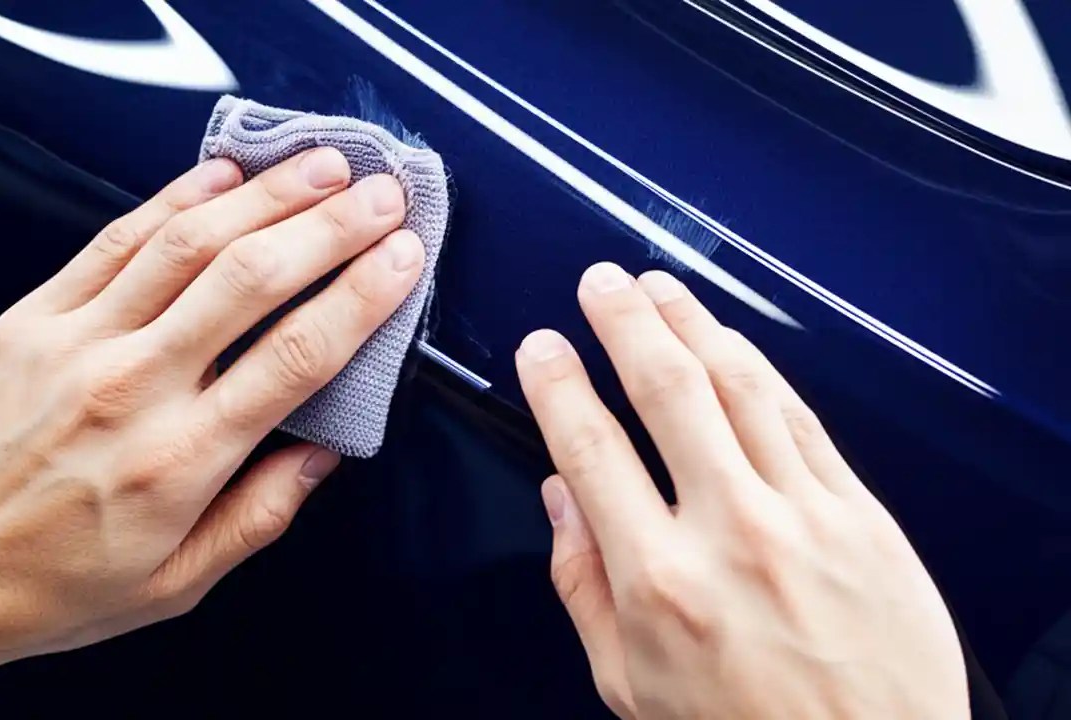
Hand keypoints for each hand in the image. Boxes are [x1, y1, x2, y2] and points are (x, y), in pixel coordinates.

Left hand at [0, 148, 424, 717]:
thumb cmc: (51, 584)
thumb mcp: (176, 583)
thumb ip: (260, 515)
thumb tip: (322, 454)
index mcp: (179, 458)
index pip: (294, 356)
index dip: (360, 296)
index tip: (402, 259)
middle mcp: (131, 388)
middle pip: (250, 279)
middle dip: (330, 227)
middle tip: (381, 196)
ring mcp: (76, 342)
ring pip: (187, 243)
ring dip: (266, 195)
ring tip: (322, 167)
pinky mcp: (31, 317)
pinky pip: (113, 240)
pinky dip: (173, 198)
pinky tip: (221, 175)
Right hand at [517, 265, 967, 718]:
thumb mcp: (630, 684)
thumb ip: (583, 586)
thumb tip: (560, 499)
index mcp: (659, 582)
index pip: (591, 448)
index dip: (557, 385)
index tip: (542, 350)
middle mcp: (730, 534)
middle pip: (667, 392)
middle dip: (624, 322)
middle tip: (601, 283)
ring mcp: (804, 517)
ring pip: (739, 386)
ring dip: (692, 323)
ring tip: (659, 287)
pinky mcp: (861, 514)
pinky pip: (804, 419)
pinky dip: (761, 368)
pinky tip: (733, 342)